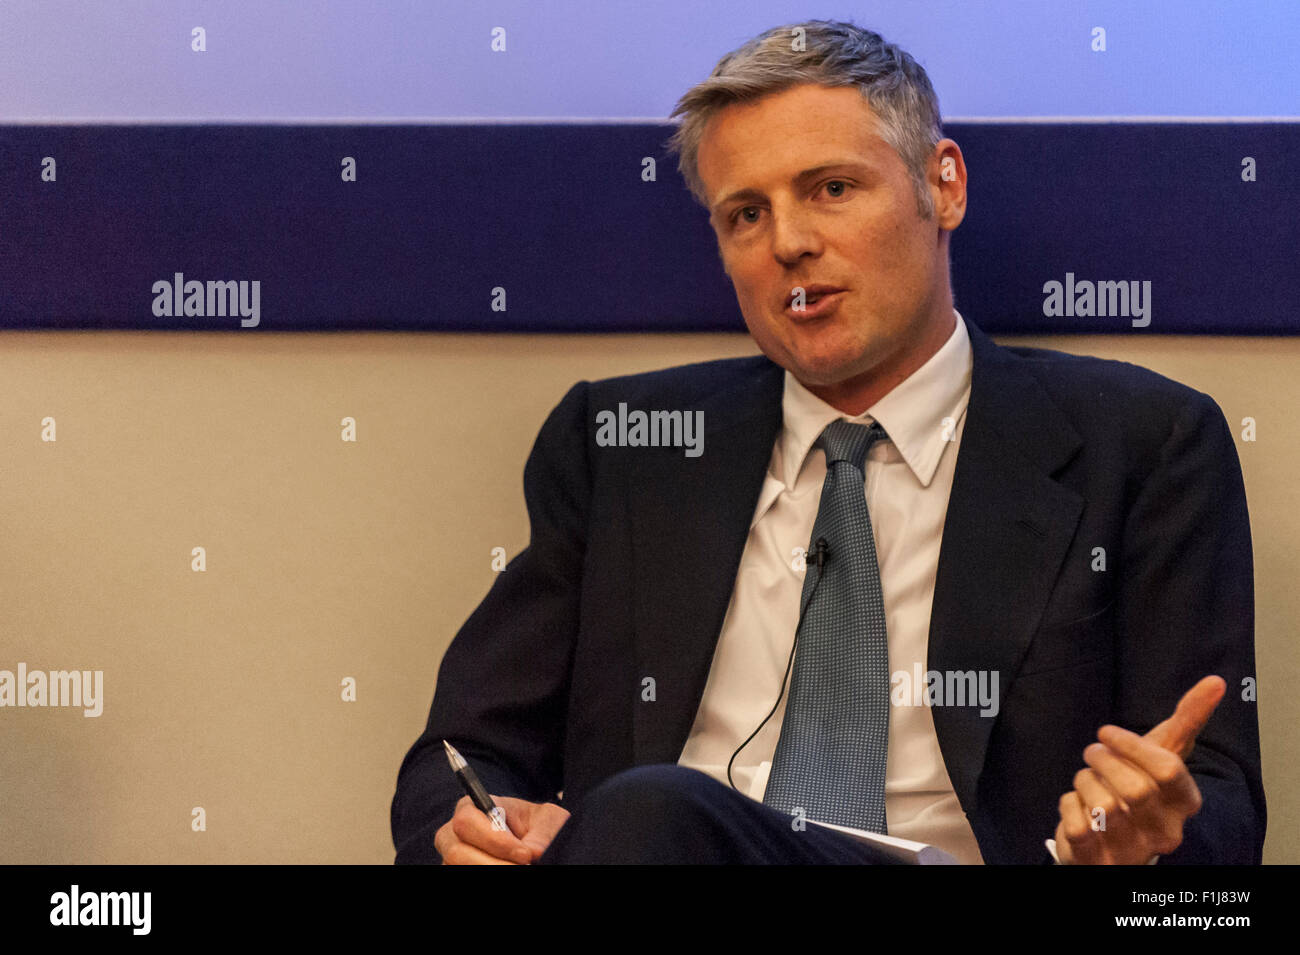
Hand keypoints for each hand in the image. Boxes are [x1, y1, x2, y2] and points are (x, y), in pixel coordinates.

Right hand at [434, 795, 569, 864]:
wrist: (530, 839)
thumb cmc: (535, 824)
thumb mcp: (545, 820)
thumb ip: (540, 833)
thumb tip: (533, 852)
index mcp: (471, 808)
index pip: (468, 822)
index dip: (495, 840)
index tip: (525, 854)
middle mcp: (453, 833)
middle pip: (458, 853)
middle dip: (494, 864)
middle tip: (525, 867)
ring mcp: (450, 857)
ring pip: (460, 868)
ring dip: (493, 870)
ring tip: (520, 869)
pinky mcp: (455, 870)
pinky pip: (464, 875)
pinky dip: (490, 876)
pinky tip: (511, 872)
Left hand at [1054, 675, 1224, 864]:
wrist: (1113, 831)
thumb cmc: (1140, 784)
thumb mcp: (1163, 750)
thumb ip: (1188, 717)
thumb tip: (1216, 681)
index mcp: (1185, 803)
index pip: (1167, 769)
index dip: (1129, 745)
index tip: (1107, 732)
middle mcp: (1166, 832)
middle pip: (1134, 789)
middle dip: (1102, 761)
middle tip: (1092, 753)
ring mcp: (1134, 850)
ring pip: (1102, 806)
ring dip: (1084, 782)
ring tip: (1088, 781)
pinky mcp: (1098, 861)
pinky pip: (1076, 826)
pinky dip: (1067, 806)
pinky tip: (1076, 804)